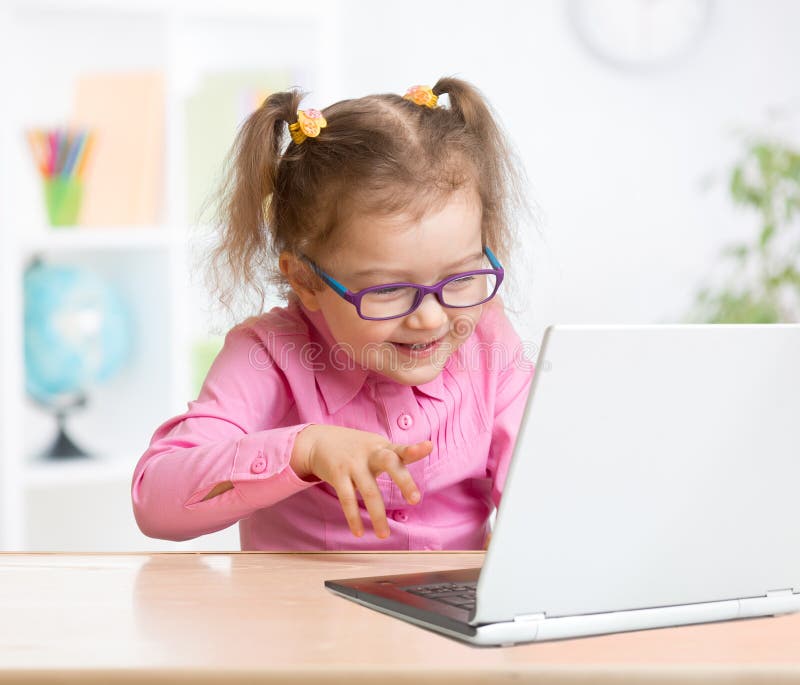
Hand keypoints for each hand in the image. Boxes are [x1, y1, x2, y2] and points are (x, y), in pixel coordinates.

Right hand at [291, 424, 431, 538]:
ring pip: (369, 490)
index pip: (401, 448)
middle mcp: (370, 453)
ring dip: (377, 515)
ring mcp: (353, 464)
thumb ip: (397, 454)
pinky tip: (359, 532)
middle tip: (415, 499)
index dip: (414, 449)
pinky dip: (353, 517)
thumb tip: (425, 451)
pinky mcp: (337, 474)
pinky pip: (347, 498)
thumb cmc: (355, 448)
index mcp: (382, 447)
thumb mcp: (375, 446)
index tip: (428, 447)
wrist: (319, 440)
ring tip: (384, 535)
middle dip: (403, 481)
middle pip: (390, 463)